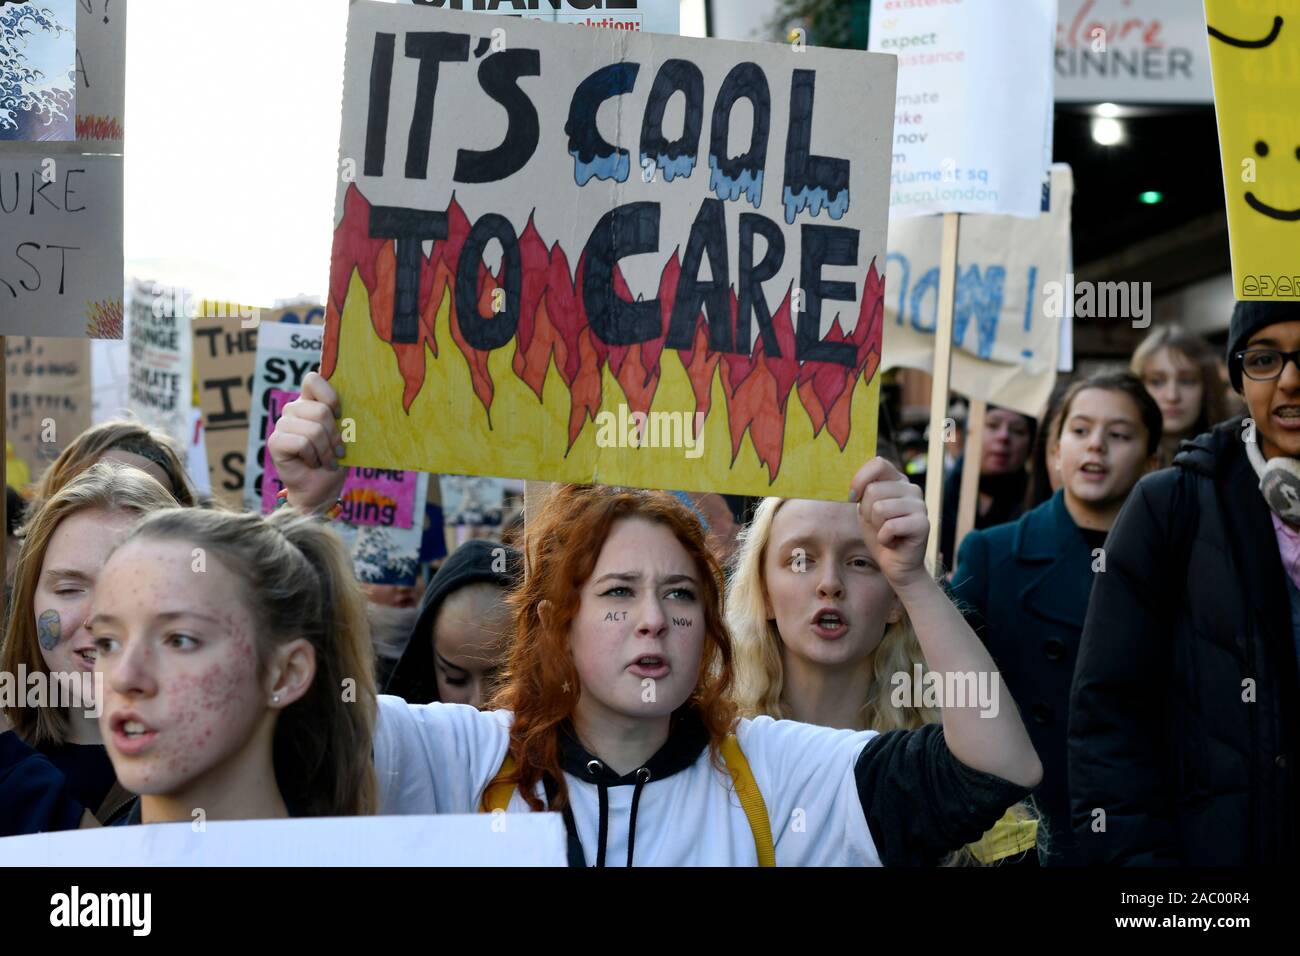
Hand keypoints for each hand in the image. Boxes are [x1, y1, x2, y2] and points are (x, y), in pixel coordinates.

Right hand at [267, 371, 347, 511]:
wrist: (323, 488)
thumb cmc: (335, 458)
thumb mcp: (345, 433)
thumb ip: (342, 414)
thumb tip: (348, 399)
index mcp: (310, 402)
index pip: (313, 379)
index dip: (330, 396)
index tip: (341, 415)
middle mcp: (293, 410)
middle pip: (320, 411)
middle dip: (335, 436)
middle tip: (337, 451)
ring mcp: (282, 425)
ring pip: (313, 430)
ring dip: (326, 450)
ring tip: (327, 460)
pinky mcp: (275, 442)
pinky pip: (302, 443)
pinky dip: (313, 457)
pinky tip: (311, 463)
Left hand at [849, 456, 928, 587]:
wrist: (897, 564)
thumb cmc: (880, 534)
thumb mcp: (866, 509)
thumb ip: (862, 491)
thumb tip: (849, 481)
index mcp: (898, 481)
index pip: (878, 463)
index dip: (860, 478)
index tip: (852, 496)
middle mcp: (912, 489)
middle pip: (873, 490)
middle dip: (866, 512)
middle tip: (877, 524)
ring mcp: (920, 505)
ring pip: (879, 508)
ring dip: (876, 526)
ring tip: (886, 532)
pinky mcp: (923, 524)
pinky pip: (890, 526)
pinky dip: (884, 538)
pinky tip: (893, 541)